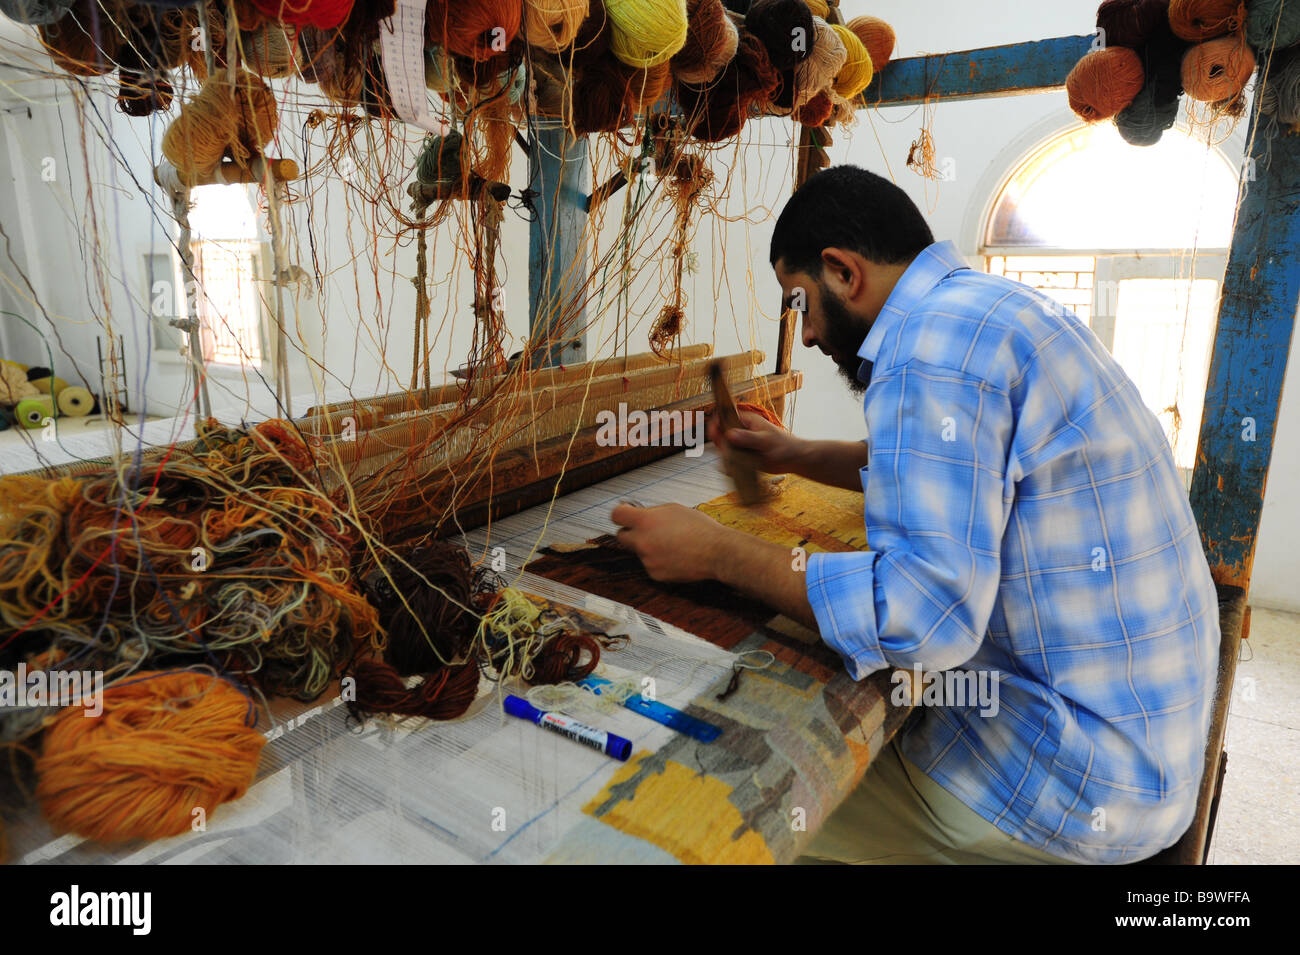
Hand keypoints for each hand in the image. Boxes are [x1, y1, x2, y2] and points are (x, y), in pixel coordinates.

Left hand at [610, 502, 730, 582]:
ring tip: (672, 543)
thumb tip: (639, 512)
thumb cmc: (700, 528)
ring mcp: (648, 560)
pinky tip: (676, 555)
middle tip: (645, 528)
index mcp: (645, 521)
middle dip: (630, 531)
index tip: (626, 513)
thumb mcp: (674, 509)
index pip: (617, 515)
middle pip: (621, 536)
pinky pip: (651, 564)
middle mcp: (642, 542)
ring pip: (639, 551)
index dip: (621, 513)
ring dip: (649, 546)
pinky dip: (659, 560)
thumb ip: (652, 512)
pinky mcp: (655, 574)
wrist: (716, 552)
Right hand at [707, 410, 806, 476]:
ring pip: (724, 447)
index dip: (717, 422)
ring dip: (724, 454)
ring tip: (735, 461)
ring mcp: (741, 443)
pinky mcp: (743, 455)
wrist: (793, 459)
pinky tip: (735, 468)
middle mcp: (741, 430)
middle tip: (725, 451)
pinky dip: (730, 463)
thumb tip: (729, 434)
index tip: (714, 431)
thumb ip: (748, 438)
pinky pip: (730, 458)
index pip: (726, 416)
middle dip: (719, 441)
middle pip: (721, 432)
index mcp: (746, 420)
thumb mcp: (765, 440)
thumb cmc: (783, 445)